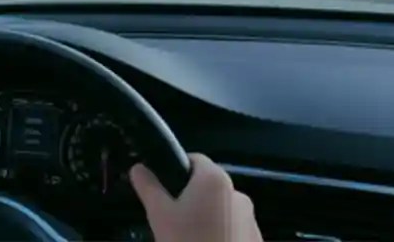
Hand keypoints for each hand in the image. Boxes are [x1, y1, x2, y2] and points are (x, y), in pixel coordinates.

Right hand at [130, 153, 262, 241]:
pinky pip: (233, 228)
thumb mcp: (159, 215)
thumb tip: (138, 168)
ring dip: (206, 217)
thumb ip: (148, 187)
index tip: (164, 191)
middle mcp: (237, 193)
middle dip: (190, 199)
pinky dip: (220, 233)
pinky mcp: (255, 238)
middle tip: (172, 219)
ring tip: (189, 238)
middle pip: (207, 186)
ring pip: (220, 209)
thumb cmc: (187, 241)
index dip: (176, 171)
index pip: (193, 159)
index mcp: (214, 179)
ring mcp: (250, 217)